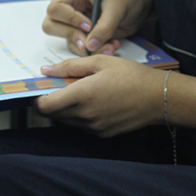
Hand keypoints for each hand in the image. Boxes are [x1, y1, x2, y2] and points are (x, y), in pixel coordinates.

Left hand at [36, 56, 164, 136]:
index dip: (38, 97)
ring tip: (82, 92)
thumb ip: (70, 67)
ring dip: (66, 108)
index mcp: (81, 95)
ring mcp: (93, 128)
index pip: (44, 105)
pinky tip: (95, 101)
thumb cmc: (132, 76)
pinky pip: (81, 126)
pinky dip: (80, 115)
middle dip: (52, 101)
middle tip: (62, 85)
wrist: (158, 98)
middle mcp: (84, 116)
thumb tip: (47, 71)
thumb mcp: (100, 62)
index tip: (42, 87)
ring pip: (66, 121)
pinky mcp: (102, 134)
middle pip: (52, 115)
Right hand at [44, 0, 148, 55]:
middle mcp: (70, 9)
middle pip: (51, 26)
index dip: (69, 19)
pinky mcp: (85, 37)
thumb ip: (104, 27)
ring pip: (67, 41)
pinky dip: (96, 52)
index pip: (56, 8)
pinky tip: (112, 46)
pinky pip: (82, 49)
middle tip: (89, 42)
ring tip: (110, 46)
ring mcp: (76, 25)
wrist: (140, 6)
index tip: (88, 26)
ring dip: (87, 48)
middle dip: (72, 36)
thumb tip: (90, 46)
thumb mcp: (117, 8)